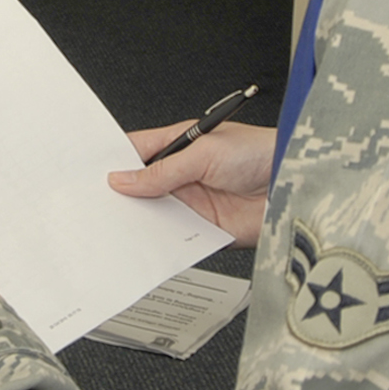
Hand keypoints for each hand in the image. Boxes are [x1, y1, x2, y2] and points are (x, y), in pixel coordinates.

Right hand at [107, 120, 274, 246]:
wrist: (297, 184)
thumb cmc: (261, 153)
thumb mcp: (204, 153)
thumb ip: (162, 171)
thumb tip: (124, 180)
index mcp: (182, 145)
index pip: (138, 151)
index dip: (114, 161)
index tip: (91, 173)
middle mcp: (184, 174)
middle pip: (142, 186)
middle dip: (122, 194)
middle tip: (96, 203)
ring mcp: (194, 203)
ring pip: (156, 214)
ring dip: (139, 220)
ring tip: (114, 226)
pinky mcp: (206, 230)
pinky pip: (177, 238)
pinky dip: (161, 243)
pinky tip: (145, 244)